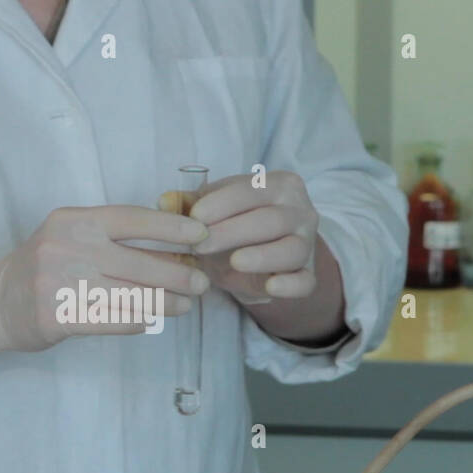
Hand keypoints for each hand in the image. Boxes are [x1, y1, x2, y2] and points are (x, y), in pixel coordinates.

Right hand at [0, 205, 209, 367]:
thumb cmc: (42, 268)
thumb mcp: (69, 237)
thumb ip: (109, 237)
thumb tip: (173, 246)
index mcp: (75, 219)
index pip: (134, 219)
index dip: (173, 227)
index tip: (201, 236)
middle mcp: (68, 246)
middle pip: (140, 261)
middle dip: (179, 274)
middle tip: (202, 283)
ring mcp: (62, 282)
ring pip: (133, 294)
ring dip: (167, 303)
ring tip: (186, 305)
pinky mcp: (58, 316)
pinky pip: (115, 320)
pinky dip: (139, 320)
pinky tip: (152, 319)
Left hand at [165, 171, 319, 303]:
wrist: (257, 260)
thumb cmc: (232, 226)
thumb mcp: (211, 212)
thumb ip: (189, 204)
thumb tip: (164, 201)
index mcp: (277, 185)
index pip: (251, 190)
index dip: (222, 203)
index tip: (195, 218)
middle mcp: (300, 210)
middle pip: (270, 220)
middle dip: (233, 232)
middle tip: (200, 245)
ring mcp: (307, 244)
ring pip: (291, 249)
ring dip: (263, 256)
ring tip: (235, 262)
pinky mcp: (309, 274)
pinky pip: (305, 281)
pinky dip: (291, 285)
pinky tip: (271, 287)